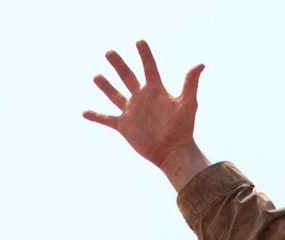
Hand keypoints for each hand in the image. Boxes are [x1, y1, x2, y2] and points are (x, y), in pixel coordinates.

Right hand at [84, 41, 207, 190]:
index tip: (139, 41)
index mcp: (156, 90)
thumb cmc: (183, 129)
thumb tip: (200, 64)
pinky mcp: (125, 127)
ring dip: (106, 85)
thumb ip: (190, 83)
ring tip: (96, 76)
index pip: (149, 67)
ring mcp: (132, 112)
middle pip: (128, 76)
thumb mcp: (187, 103)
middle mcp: (142, 98)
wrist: (173, 152)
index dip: (145, 54)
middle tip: (109, 52)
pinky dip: (96, 116)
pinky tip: (84, 112)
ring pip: (115, 95)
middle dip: (118, 64)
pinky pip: (107, 119)